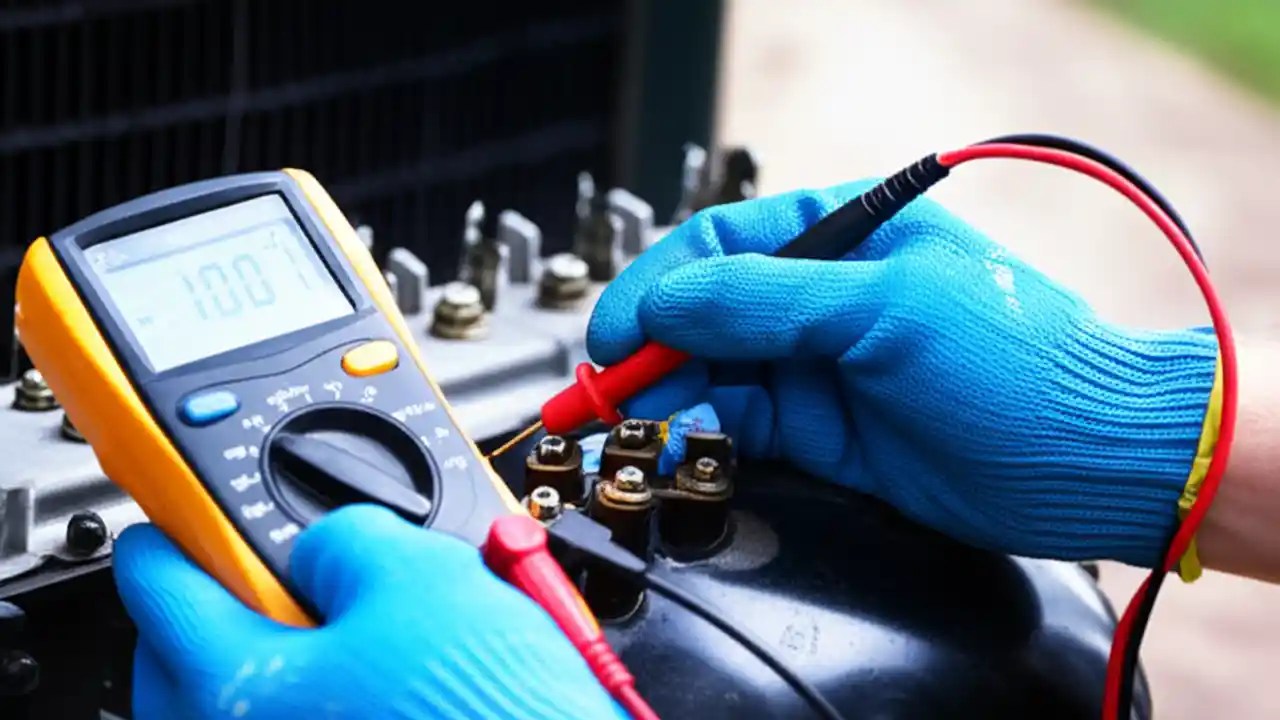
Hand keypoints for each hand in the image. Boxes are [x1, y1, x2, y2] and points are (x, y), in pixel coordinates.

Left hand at [113, 505, 625, 718]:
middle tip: (284, 561)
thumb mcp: (426, 577)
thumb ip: (353, 534)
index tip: (178, 502)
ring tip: (369, 618)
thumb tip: (338, 537)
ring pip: (251, 694)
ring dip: (289, 645)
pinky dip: (328, 692)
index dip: (175, 517)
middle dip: (229, 593)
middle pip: (187, 647)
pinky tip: (389, 673)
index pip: (159, 577)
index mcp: (232, 682)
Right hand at [587, 180, 1217, 565]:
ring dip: (668, 391)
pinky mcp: (821, 430)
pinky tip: (680, 439)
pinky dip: (701, 431)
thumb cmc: (1017, 362)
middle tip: (611, 384)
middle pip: (705, 309)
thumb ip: (767, 303)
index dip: (658, 286)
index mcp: (842, 236)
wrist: (1087, 462)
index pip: (720, 245)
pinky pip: (739, 422)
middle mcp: (822, 297)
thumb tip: (668, 301)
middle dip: (651, 344)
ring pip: (713, 369)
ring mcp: (818, 365)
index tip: (619, 329)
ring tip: (636, 416)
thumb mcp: (885, 309)